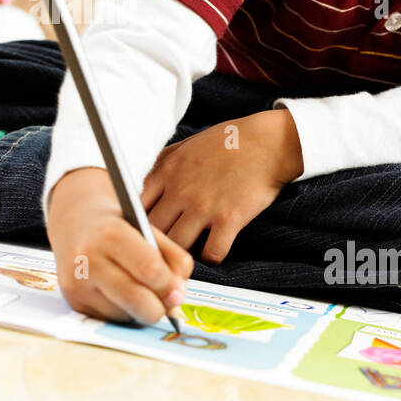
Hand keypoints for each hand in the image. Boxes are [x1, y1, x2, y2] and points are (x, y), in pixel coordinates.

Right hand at [47, 167, 191, 324]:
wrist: (74, 221)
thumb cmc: (116, 224)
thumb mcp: (148, 228)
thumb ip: (172, 258)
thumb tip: (177, 297)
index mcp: (111, 233)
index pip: (150, 270)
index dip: (170, 286)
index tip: (177, 291)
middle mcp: (89, 259)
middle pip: (138, 301)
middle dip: (160, 308)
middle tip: (166, 301)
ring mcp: (77, 283)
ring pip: (126, 315)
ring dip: (139, 309)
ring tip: (136, 288)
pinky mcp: (73, 301)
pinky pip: (111, 319)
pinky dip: (122, 311)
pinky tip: (118, 293)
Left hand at [139, 110, 302, 264]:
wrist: (267, 143)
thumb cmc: (228, 142)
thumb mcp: (186, 144)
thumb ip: (162, 163)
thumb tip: (142, 179)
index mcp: (167, 172)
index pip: (134, 206)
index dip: (134, 222)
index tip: (139, 232)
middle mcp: (181, 191)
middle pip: (151, 231)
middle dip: (152, 244)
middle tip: (158, 254)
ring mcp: (204, 206)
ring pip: (176, 246)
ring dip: (178, 256)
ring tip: (181, 258)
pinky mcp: (229, 220)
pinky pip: (211, 254)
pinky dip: (210, 259)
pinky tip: (211, 252)